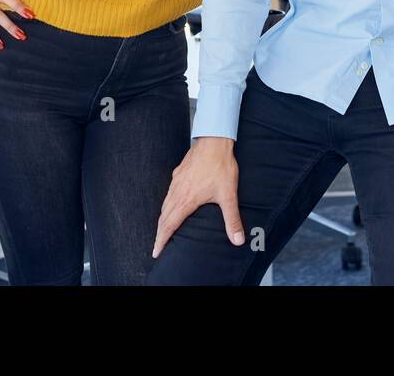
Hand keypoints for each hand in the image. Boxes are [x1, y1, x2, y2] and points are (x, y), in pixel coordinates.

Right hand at [152, 136, 244, 258]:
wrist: (214, 142)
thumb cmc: (221, 167)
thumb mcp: (228, 195)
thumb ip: (232, 219)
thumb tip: (238, 239)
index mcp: (186, 200)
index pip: (169, 225)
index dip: (161, 240)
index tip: (156, 252)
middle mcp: (177, 192)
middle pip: (163, 217)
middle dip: (160, 233)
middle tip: (157, 245)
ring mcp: (176, 182)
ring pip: (164, 205)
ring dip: (162, 219)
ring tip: (163, 229)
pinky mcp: (178, 173)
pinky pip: (168, 193)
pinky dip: (167, 204)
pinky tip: (172, 204)